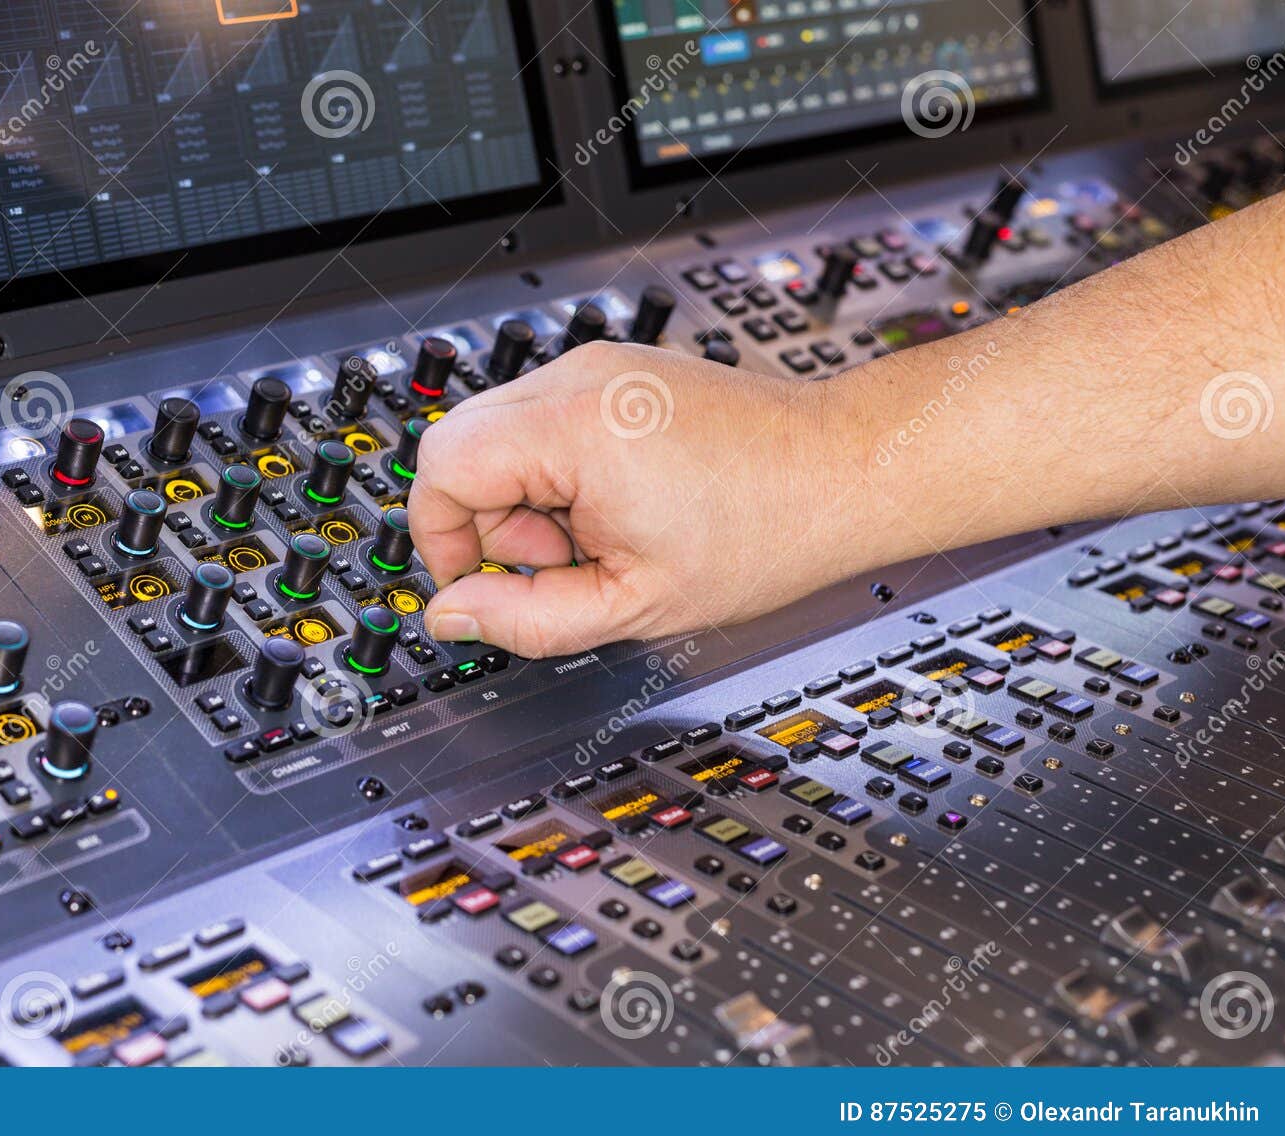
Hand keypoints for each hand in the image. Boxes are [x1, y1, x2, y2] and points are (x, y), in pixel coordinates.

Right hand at [407, 341, 874, 657]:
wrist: (844, 470)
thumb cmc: (767, 528)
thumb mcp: (634, 604)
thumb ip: (527, 620)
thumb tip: (452, 615)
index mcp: (573, 428)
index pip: (440, 466)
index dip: (441, 538)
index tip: (477, 583)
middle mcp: (578, 377)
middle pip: (457, 443)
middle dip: (484, 519)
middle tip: (554, 563)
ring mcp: (599, 365)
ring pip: (496, 432)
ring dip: (520, 496)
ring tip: (595, 535)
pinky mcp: (617, 371)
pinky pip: (541, 419)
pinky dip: (552, 471)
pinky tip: (611, 505)